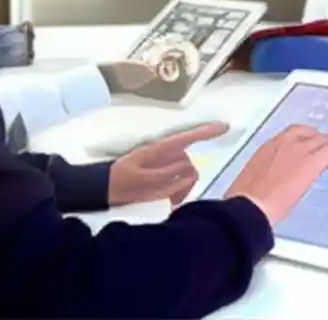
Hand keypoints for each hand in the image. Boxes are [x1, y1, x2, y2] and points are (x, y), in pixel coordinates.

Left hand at [108, 122, 228, 206]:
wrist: (101, 190)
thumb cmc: (119, 182)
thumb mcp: (141, 180)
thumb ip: (166, 175)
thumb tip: (191, 169)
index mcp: (160, 149)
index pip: (188, 137)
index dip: (207, 131)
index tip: (225, 126)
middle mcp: (167, 155)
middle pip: (190, 165)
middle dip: (185, 182)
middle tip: (170, 198)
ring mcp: (166, 165)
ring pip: (186, 177)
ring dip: (180, 190)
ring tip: (162, 200)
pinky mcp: (164, 176)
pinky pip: (180, 185)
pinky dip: (176, 194)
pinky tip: (164, 201)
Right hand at [226, 124, 327, 224]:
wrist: (249, 207)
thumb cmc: (246, 201)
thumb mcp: (255, 181)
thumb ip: (268, 176)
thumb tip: (270, 186)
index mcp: (270, 146)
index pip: (297, 136)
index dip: (311, 144)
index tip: (317, 154)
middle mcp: (286, 142)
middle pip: (315, 138)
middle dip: (327, 148)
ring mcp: (300, 149)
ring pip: (327, 143)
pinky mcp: (312, 161)